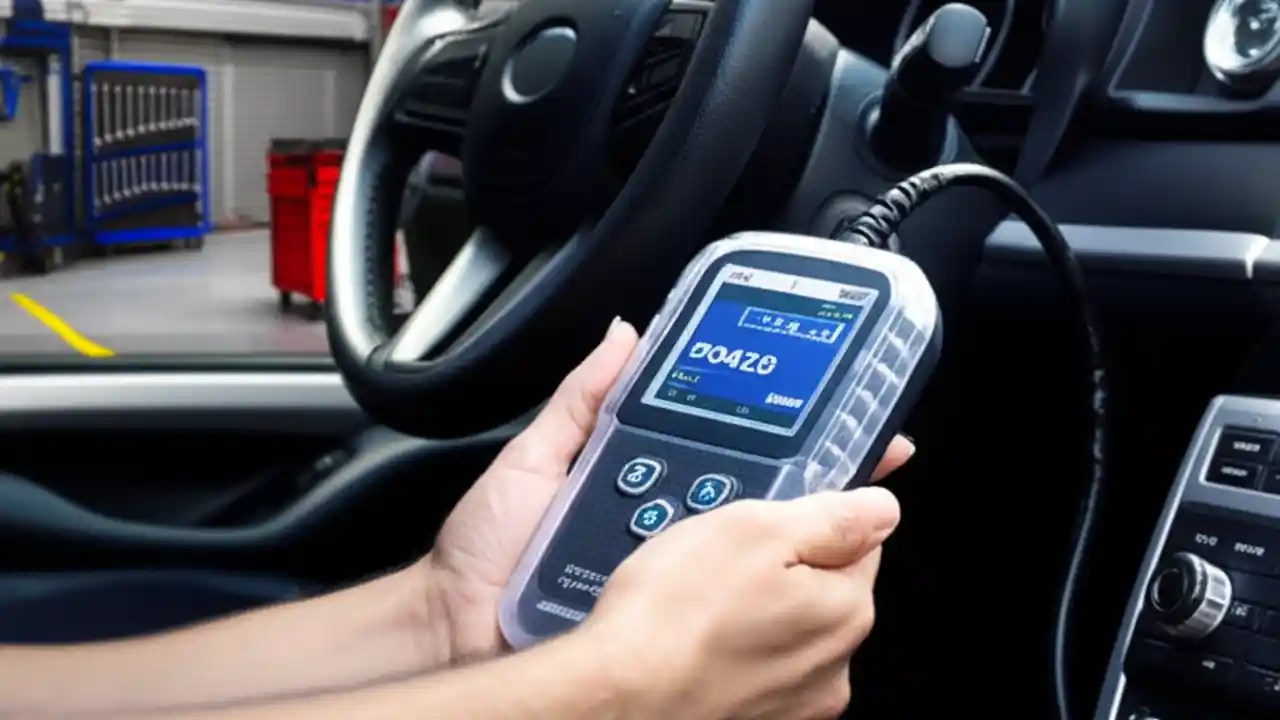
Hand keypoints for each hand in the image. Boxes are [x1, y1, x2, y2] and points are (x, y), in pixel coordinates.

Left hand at [423, 317, 914, 664]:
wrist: (453, 621)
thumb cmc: (484, 548)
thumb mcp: (535, 456)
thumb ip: (582, 399)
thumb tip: (622, 334)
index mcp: (642, 482)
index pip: (723, 450)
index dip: (778, 434)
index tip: (835, 411)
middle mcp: (663, 531)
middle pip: (745, 503)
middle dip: (800, 482)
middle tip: (848, 457)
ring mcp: (663, 580)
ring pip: (737, 557)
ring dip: (778, 538)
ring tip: (816, 508)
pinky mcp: (657, 625)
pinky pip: (705, 607)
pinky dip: (738, 597)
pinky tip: (764, 576)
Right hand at [582, 487, 899, 719]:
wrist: (618, 698)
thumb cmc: (674, 615)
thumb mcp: (755, 529)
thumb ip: (831, 516)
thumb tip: (881, 506)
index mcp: (846, 609)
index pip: (858, 540)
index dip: (811, 517)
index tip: (769, 514)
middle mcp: (834, 664)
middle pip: (822, 586)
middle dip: (780, 564)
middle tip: (719, 552)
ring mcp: (795, 700)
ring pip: (786, 626)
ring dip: (753, 607)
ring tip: (696, 596)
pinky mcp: (756, 718)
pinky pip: (754, 664)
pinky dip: (731, 648)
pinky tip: (693, 635)